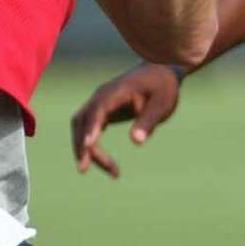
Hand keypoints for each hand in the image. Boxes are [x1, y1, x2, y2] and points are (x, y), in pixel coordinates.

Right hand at [70, 63, 183, 177]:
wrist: (160, 72)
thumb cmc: (163, 87)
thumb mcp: (162, 103)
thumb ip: (149, 121)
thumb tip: (136, 141)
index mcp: (116, 91)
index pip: (98, 109)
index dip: (92, 127)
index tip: (88, 146)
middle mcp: (102, 96)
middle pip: (82, 121)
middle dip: (84, 146)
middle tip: (100, 171)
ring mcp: (99, 103)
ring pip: (81, 127)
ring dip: (87, 150)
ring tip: (114, 172)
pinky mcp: (102, 112)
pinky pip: (88, 130)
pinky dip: (92, 147)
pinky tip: (108, 164)